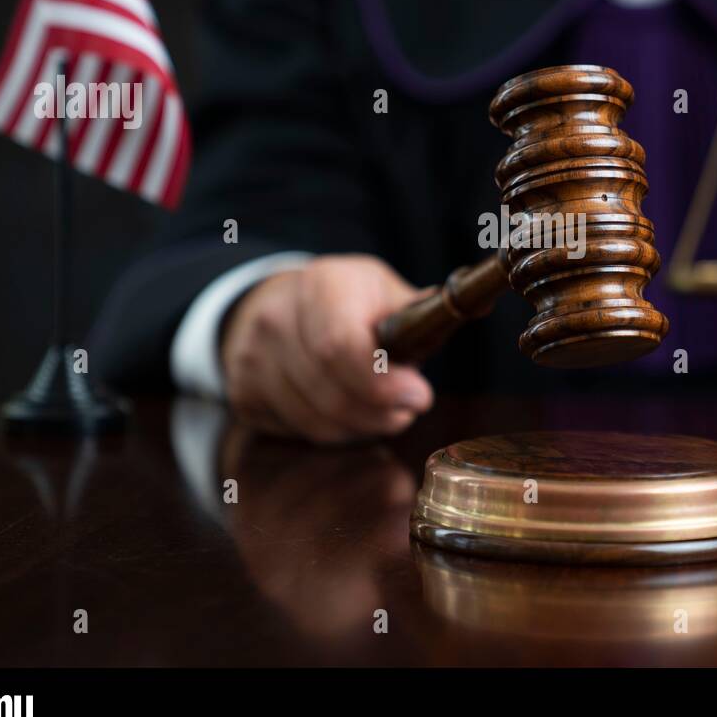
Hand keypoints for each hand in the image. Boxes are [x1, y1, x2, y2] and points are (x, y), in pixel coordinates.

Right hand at [220, 254, 433, 442]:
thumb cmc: (345, 301)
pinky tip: (345, 411)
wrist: (275, 303)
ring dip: (359, 427)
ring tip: (382, 412)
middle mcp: (278, 316)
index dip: (382, 383)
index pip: (340, 346)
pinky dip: (329, 431)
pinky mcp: (243, 390)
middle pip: (332, 392)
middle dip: (380, 413)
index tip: (419, 396)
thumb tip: (474, 304)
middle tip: (406, 410)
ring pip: (314, 420)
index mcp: (323, 284)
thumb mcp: (382, 290)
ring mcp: (252, 355)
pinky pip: (294, 431)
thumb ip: (419, 309)